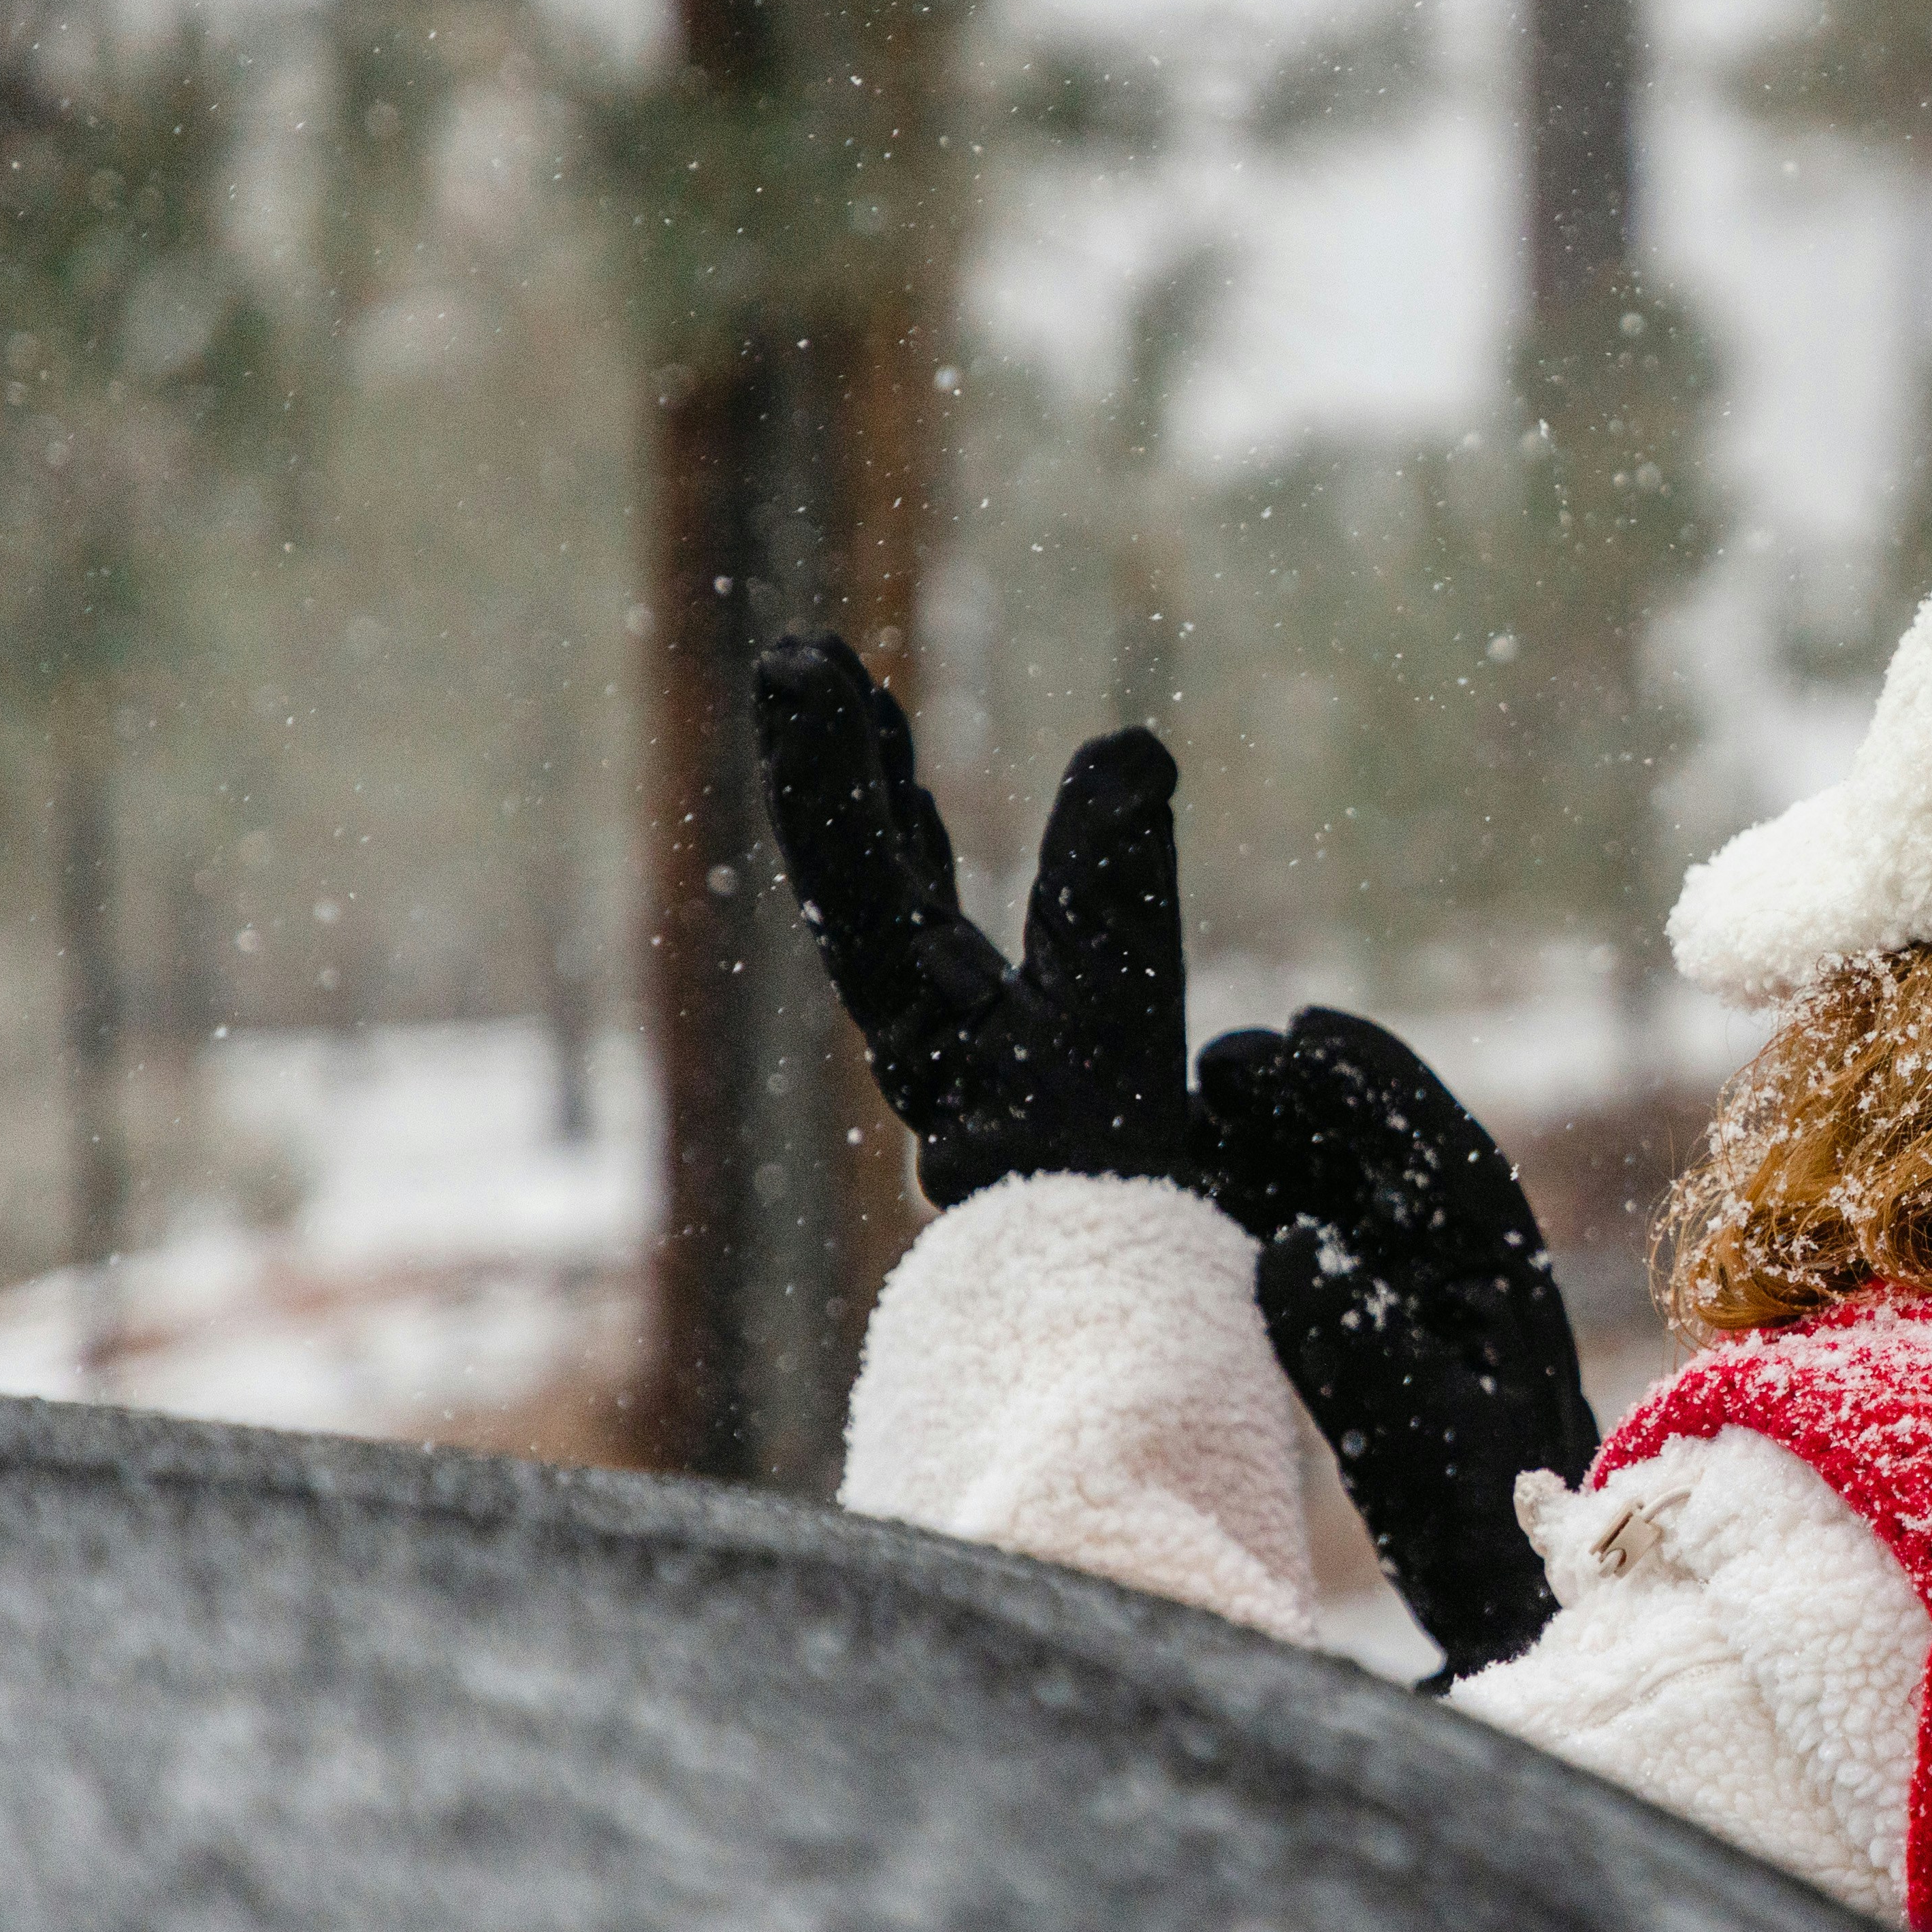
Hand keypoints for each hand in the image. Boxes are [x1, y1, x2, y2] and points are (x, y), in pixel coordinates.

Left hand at [753, 633, 1196, 1206]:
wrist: (1106, 1280)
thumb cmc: (1112, 1172)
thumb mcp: (1131, 1025)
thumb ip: (1122, 887)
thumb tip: (1125, 747)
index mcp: (917, 1011)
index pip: (852, 864)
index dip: (823, 757)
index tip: (803, 661)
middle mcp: (901, 1013)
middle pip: (837, 863)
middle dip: (820, 753)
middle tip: (800, 651)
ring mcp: (929, 1022)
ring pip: (871, 883)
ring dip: (861, 786)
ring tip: (853, 693)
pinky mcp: (968, 1033)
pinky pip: (913, 913)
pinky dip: (906, 839)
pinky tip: (915, 801)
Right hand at [1198, 1007, 1592, 1682]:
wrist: (1501, 1607)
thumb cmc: (1485, 1538)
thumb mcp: (1426, 1448)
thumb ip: (1359, 1350)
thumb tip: (1287, 1246)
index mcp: (1502, 1278)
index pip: (1441, 1150)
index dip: (1377, 1080)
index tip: (1304, 1026)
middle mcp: (1464, 1274)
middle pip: (1384, 1157)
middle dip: (1309, 1099)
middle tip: (1220, 1060)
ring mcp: (1419, 1301)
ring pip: (1346, 1196)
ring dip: (1279, 1146)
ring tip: (1197, 1105)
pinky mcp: (1376, 1336)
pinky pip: (1318, 1251)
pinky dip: (1264, 1211)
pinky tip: (1203, 1187)